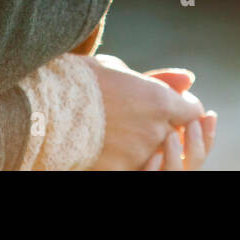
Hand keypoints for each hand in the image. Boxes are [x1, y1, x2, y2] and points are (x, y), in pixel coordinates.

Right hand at [80, 54, 204, 169]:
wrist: (47, 108)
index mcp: (159, 100)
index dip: (185, 109)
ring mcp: (139, 153)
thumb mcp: (122, 69)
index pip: (193, 112)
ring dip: (148, 145)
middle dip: (168, 127)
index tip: (172, 106)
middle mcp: (156, 129)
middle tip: (144, 119)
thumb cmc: (82, 81)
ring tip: (125, 133)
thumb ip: (161, 79)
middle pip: (177, 135)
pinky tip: (112, 146)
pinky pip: (137, 166)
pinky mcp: (121, 170)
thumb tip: (190, 80)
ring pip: (158, 154)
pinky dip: (129, 158)